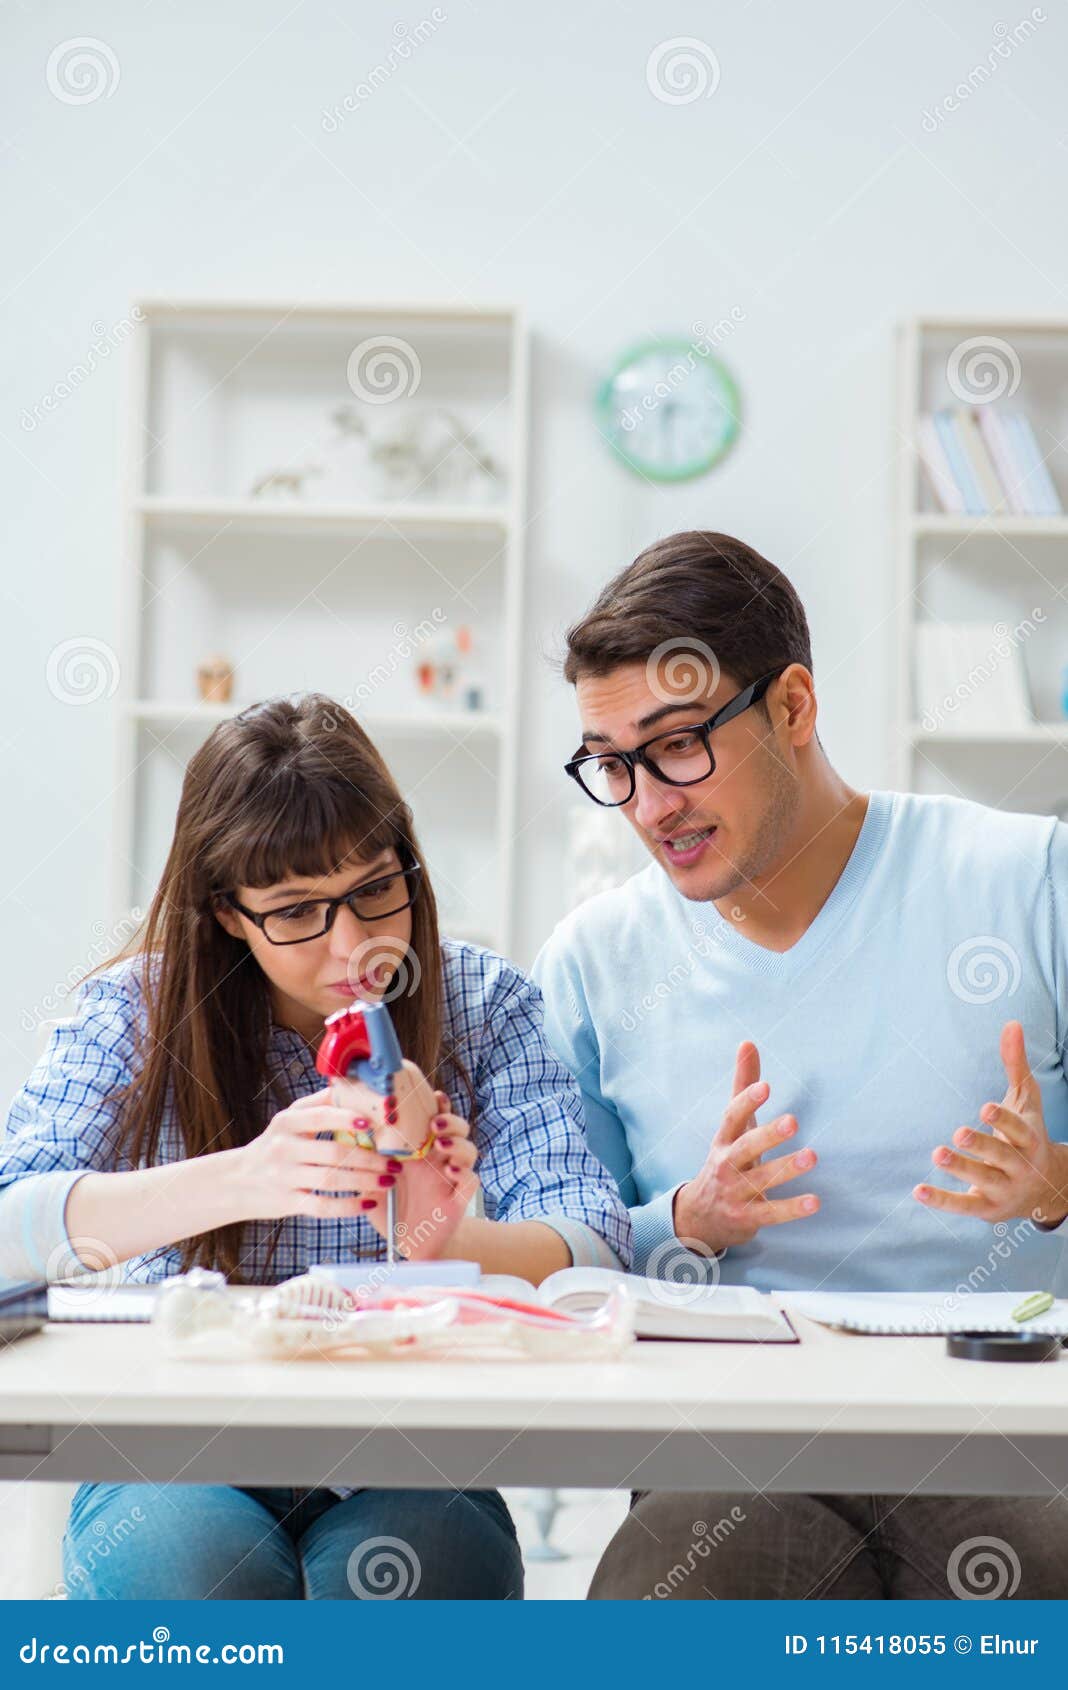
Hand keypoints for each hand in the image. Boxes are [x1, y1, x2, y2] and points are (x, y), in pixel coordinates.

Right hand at [231, 1088, 404, 1221]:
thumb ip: (318, 1104)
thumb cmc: (274, 1146)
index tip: (374, 1123)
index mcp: (287, 1122)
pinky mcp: (288, 1202)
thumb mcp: (288, 1120)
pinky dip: (349, 1206)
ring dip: (365, 1181)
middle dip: (369, 1158)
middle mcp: (284, 1148)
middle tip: (394, 1161)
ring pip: (332, 1180)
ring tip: (388, 1180)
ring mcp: (285, 1176)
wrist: (237, 1181)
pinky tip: (368, 1202)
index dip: (348, 1119)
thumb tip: (354, 1087)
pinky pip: (323, 1206)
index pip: (321, 1116)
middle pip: (334, 1152)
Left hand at [349, 1087, 479, 1259]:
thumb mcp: (370, 1178)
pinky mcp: (458, 1198)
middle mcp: (438, 1159)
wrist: (404, 1242)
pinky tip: (449, 1171)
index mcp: (419, 1148)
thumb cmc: (387, 1206)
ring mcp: (450, 1177)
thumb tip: (346, 1130)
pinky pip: (471, 1180)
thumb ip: (364, 1157)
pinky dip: (464, 1172)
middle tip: (433, 1123)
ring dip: (458, 1142)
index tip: (431, 1094)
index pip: (435, 1117)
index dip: (437, 1104)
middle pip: (458, 1128)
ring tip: (439, 1144)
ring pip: (469, 1150)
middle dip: (450, 1120)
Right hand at [672, 1041, 819, 1253]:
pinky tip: (814, 1201)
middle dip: (768, 1135)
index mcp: (723, 1140)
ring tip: (811, 1156)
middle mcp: (727, 1165)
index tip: (765, 1086)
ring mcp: (736, 1193)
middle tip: (793, 1121)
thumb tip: (748, 1043)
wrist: (699, 1216)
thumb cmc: (726, 1160)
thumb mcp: (732, 1126)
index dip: (747, 1102)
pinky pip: (771, 1213)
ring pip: (761, 1181)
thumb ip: (743, 1086)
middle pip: (745, 1148)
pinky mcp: (748, 1218)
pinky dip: (792, 1208)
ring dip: (786, 1168)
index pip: (732, 1118)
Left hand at [915, 1020, 1067, 1226]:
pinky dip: (942, 1200)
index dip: (1003, 1120)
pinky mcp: (987, 1209)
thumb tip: (1012, 1023)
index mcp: (1030, 1140)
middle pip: (1001, 1156)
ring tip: (938, 1153)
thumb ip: (1016, 1065)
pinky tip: (918, 1190)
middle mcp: (1020, 1167)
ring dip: (961, 1168)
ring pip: (983, 1180)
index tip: (985, 1107)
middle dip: (981, 1145)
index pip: (1018, 1130)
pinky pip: (963, 1205)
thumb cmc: (1029, 1135)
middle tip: (958, 1132)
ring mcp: (1005, 1190)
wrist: (1048, 1189)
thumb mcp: (1026, 1101)